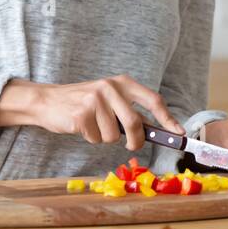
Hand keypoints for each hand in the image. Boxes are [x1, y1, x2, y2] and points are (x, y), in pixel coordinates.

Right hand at [4, 75, 183, 150]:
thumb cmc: (83, 103)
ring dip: (105, 138)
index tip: (179, 133)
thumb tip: (158, 130)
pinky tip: (81, 127)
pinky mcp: (80, 115)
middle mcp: (109, 88)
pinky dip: (91, 139)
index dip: (168, 118)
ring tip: (93, 126)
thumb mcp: (109, 99)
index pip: (153, 100)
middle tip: (131, 146)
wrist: (48, 101)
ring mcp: (94, 100)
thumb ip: (129, 110)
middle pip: (134, 123)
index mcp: (121, 82)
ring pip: (113, 136)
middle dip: (136, 141)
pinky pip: (96, 139)